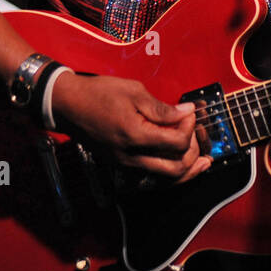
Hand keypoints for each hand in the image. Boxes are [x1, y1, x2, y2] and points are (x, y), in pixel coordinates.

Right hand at [50, 74, 211, 182]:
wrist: (67, 105)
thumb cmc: (98, 94)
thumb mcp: (133, 92)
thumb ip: (162, 108)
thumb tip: (187, 112)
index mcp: (135, 136)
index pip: (177, 142)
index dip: (190, 127)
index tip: (189, 111)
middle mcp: (131, 157)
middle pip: (176, 168)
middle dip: (194, 152)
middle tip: (196, 134)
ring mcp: (125, 164)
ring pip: (166, 179)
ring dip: (187, 169)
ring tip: (202, 159)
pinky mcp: (121, 165)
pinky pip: (153, 175)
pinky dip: (171, 170)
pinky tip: (179, 160)